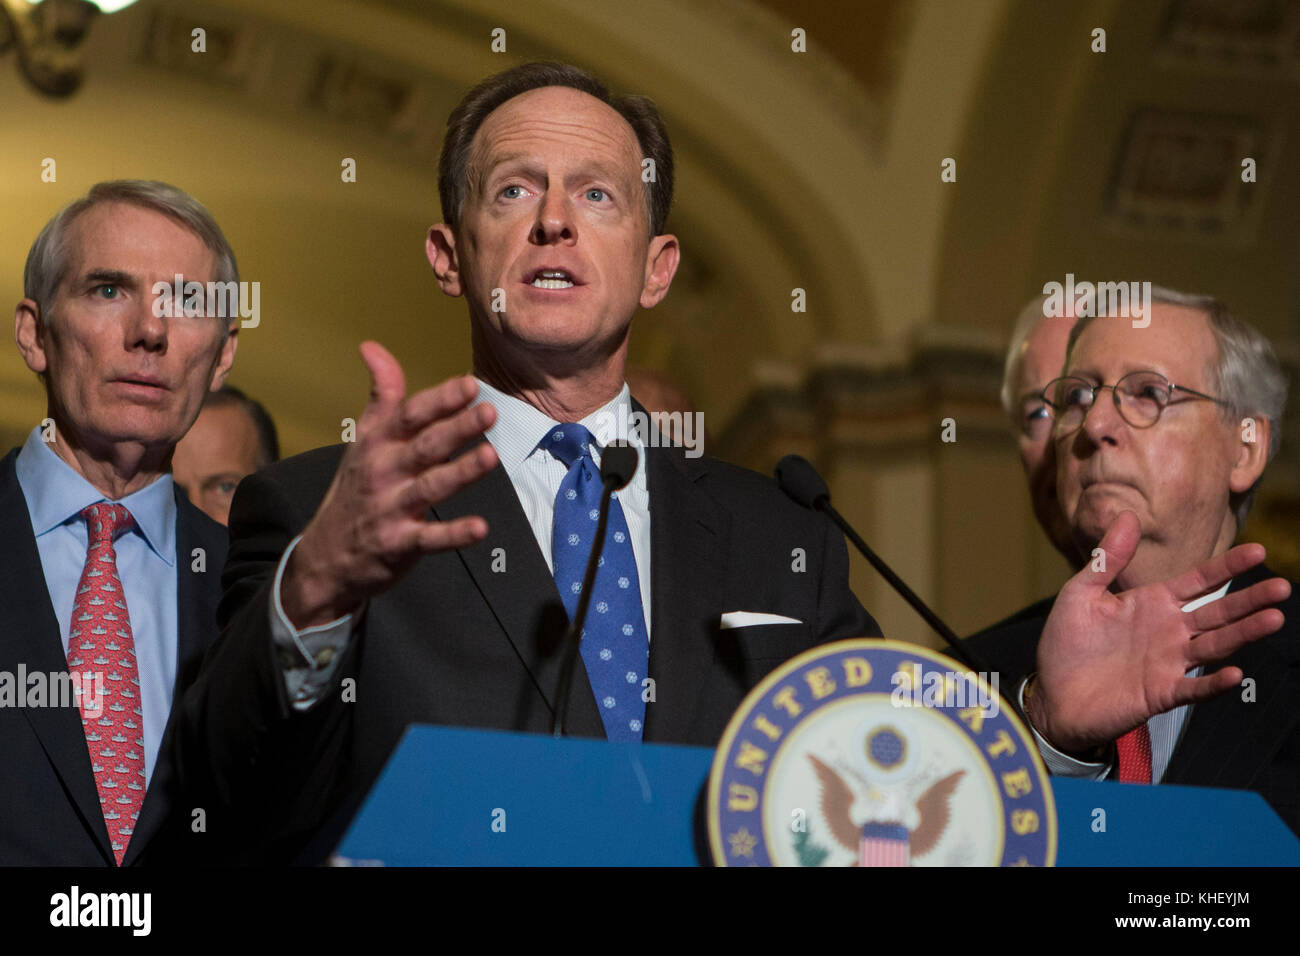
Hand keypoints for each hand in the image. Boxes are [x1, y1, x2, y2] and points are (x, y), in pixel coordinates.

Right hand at [281, 341, 498, 627]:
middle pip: (425, 446)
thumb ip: (381, 395)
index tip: (470, 385)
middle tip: (488, 412)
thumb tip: (372, 346)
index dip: (440, 399)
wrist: (326, 557)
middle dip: (457, 428)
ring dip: (461, 472)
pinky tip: (480, 528)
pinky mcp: (400, 544)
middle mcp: (384, 473)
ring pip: (431, 487)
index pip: (410, 415)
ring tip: (490, 456)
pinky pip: (430, 539)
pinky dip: (454, 534)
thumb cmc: (355, 490)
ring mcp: (391, 509)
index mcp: (378, 444)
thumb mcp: (363, 439)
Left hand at [1027, 510, 1289, 755]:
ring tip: (1273, 619)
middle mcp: (1168, 631)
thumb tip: (1126, 515)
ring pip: (1215, 645)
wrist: (1052, 696)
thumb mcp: (1080, 594)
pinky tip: (1236, 674)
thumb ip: (1106, 559)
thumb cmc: (1066, 645)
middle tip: (1282, 586)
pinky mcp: (1160, 693)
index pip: (1198, 581)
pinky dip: (1214, 682)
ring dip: (1244, 633)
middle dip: (1250, 599)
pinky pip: (1193, 687)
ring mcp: (1168, 663)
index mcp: (1152, 603)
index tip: (1258, 550)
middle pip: (1218, 612)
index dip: (1227, 567)